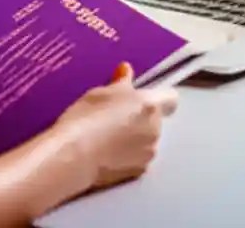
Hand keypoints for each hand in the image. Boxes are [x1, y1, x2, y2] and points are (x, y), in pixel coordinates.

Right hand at [55, 62, 178, 189]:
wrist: (74, 155)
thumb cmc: (85, 120)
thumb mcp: (100, 93)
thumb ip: (121, 82)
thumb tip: (126, 71)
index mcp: (149, 104)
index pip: (170, 98)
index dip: (159, 97)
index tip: (142, 98)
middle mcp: (155, 128)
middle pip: (156, 120)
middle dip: (141, 119)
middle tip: (116, 117)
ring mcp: (149, 152)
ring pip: (148, 140)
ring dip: (135, 138)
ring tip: (108, 138)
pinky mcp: (139, 172)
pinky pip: (139, 159)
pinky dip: (128, 157)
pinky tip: (107, 154)